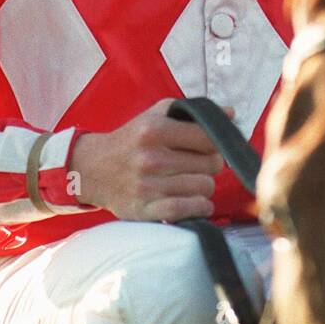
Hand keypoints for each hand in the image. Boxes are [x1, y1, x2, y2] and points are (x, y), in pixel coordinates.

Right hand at [68, 100, 234, 221]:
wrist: (93, 168)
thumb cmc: (131, 140)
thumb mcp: (155, 116)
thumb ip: (192, 112)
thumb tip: (232, 113)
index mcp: (155, 131)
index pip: (209, 138)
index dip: (216, 143)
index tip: (208, 146)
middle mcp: (151, 158)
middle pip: (211, 165)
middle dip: (210, 164)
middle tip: (197, 164)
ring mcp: (148, 186)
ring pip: (204, 188)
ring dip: (204, 186)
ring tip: (190, 180)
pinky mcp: (145, 210)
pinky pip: (188, 210)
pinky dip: (199, 207)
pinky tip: (192, 200)